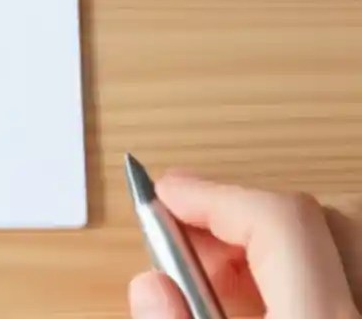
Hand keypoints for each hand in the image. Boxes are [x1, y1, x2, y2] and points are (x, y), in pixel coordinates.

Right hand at [127, 173, 359, 318]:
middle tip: (183, 234)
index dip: (213, 196)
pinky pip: (350, 275)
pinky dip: (301, 270)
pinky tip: (259, 299)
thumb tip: (153, 286)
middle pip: (320, 218)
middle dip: (242, 215)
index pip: (280, 220)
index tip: (164, 196)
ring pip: (340, 240)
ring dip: (273, 243)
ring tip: (217, 275)